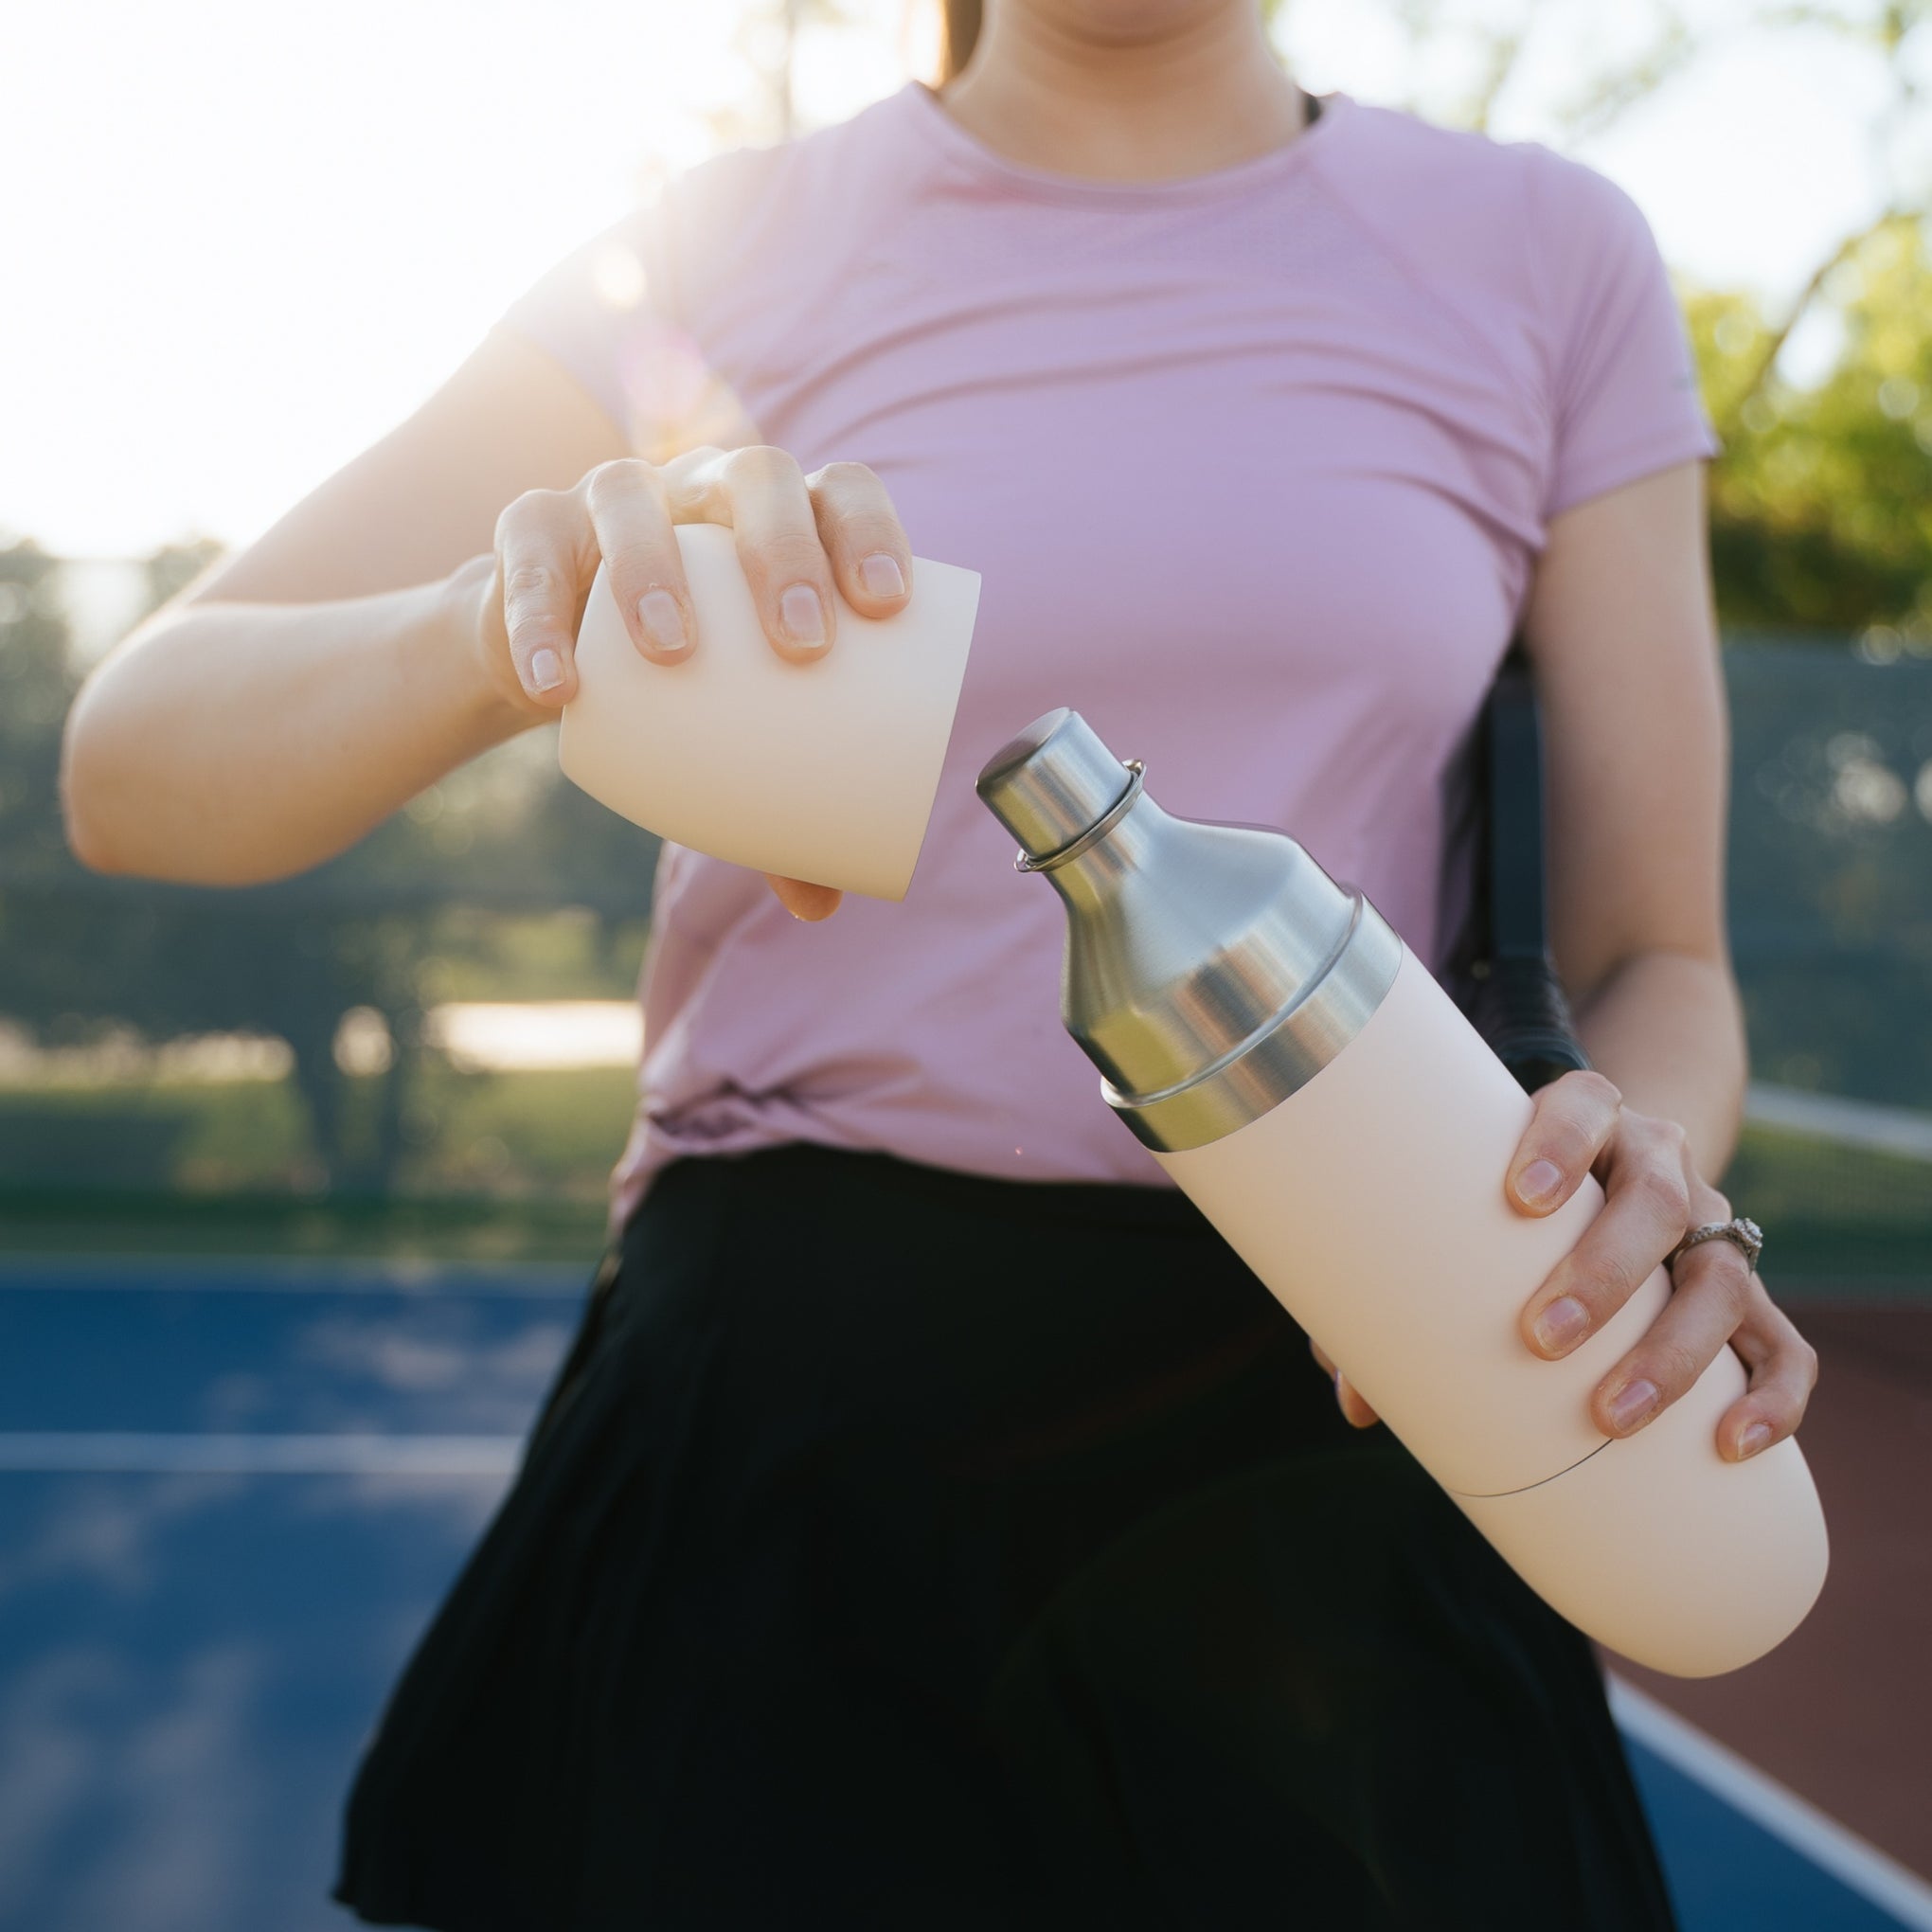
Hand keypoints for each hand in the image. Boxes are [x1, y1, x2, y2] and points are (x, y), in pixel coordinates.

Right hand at [464, 445, 915, 920]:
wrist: (557, 660)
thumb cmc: (683, 689)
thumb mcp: (731, 738)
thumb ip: (780, 810)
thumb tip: (822, 906)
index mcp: (777, 521)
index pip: (837, 490)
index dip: (867, 528)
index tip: (887, 603)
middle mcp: (701, 490)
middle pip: (754, 478)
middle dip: (783, 551)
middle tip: (802, 645)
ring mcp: (612, 498)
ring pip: (634, 497)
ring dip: (654, 568)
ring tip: (673, 652)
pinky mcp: (529, 528)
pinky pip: (529, 555)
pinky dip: (540, 620)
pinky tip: (558, 687)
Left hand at [1312, 1069, 1818, 1459]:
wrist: (1608, 1180)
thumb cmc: (1505, 1211)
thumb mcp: (1463, 1222)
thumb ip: (1399, 1293)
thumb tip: (1352, 1402)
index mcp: (1587, 1121)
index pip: (1583, 1104)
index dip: (1558, 1142)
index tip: (1518, 1199)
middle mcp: (1659, 1165)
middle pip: (1654, 1199)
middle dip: (1602, 1271)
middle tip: (1539, 1337)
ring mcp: (1712, 1229)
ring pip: (1720, 1276)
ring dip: (1671, 1349)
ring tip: (1609, 1415)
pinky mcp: (1750, 1299)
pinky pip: (1782, 1345)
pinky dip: (1770, 1394)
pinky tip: (1732, 1444)